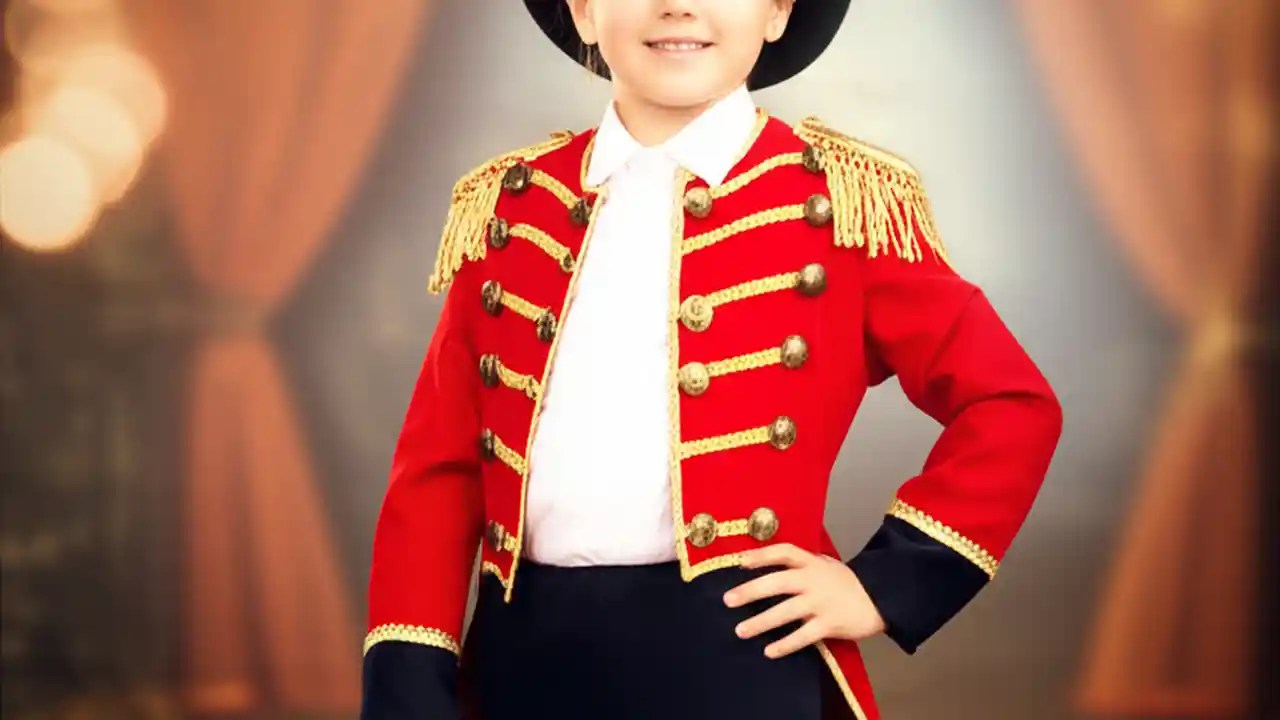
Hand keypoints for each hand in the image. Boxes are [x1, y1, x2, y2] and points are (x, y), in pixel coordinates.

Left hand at [724, 543, 886, 657]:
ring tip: (741, 630)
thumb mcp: (825, 565)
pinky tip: (769, 651)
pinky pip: (803, 636)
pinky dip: (785, 644)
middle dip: (751, 591)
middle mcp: (814, 580)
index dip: (761, 555)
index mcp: (812, 563)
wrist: (881, 598)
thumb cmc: (846, 582)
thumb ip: (802, 564)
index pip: (783, 552)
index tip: (739, 562)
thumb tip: (767, 564)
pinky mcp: (830, 624)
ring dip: (761, 622)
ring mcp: (822, 602)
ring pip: (786, 611)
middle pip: (778, 582)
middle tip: (728, 600)